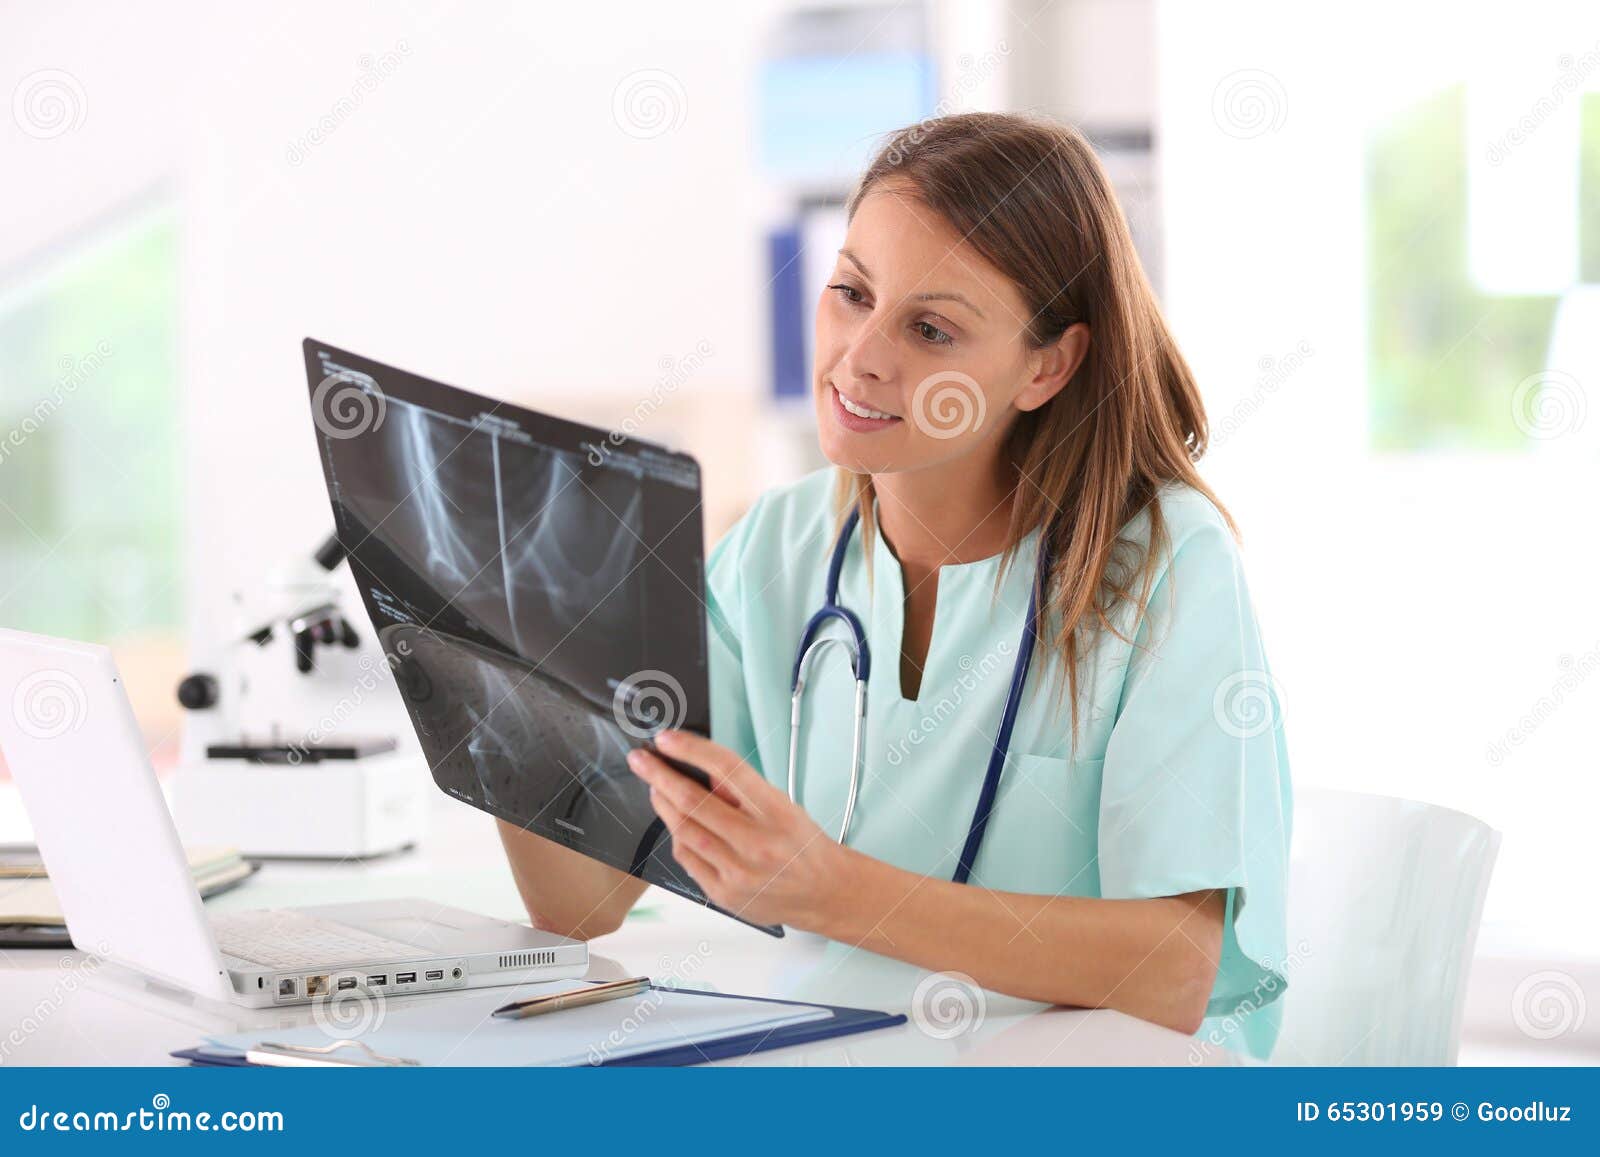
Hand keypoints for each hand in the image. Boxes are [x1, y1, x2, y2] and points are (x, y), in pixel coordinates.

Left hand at [626, 730, 851, 929]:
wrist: (824, 892)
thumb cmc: (803, 845)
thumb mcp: (783, 804)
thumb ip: (741, 788)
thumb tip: (699, 765)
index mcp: (776, 812)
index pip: (727, 770)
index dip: (691, 750)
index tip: (668, 739)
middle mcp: (757, 843)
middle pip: (694, 802)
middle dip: (660, 775)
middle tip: (641, 760)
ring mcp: (738, 872)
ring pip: (684, 830)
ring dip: (663, 804)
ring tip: (655, 787)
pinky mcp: (723, 893)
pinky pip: (687, 858)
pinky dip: (677, 836)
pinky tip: (676, 823)